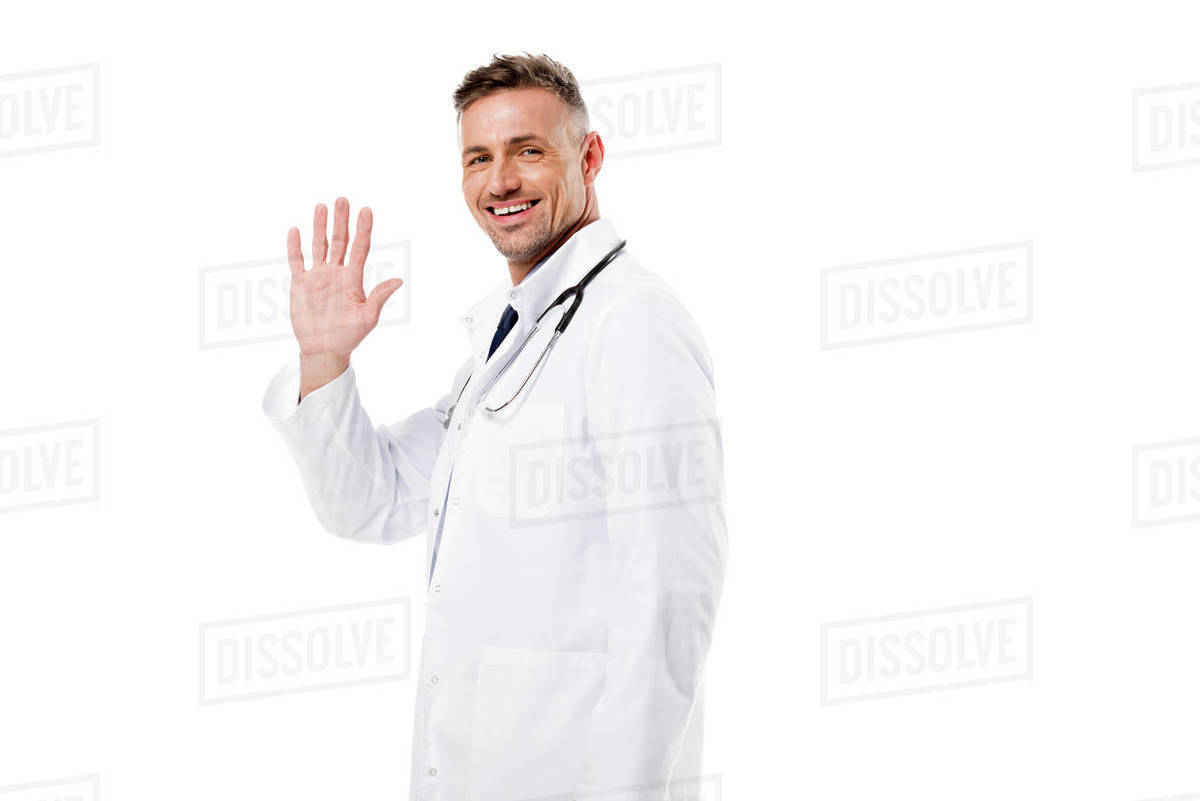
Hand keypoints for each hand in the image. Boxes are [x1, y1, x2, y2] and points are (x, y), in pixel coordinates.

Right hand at [287, 197, 403, 397]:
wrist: (324, 349)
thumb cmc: (349, 335)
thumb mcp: (367, 317)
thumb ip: (379, 297)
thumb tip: (398, 280)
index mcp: (353, 278)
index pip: (360, 248)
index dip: (363, 230)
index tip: (366, 210)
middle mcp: (336, 272)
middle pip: (340, 241)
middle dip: (341, 221)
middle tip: (343, 199)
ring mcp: (318, 276)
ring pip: (319, 245)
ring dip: (319, 227)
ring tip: (322, 207)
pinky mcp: (300, 284)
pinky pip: (297, 261)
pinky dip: (295, 247)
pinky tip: (295, 230)